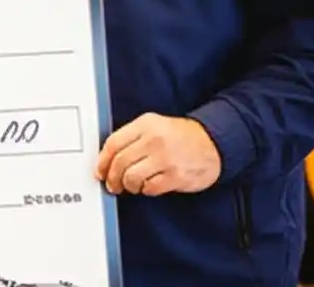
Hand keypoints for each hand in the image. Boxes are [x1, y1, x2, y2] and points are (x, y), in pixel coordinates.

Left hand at [95, 113, 221, 195]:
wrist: (213, 143)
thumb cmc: (180, 136)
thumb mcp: (154, 126)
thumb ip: (131, 137)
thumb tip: (106, 158)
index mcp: (146, 124)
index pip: (113, 143)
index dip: (102, 161)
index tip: (100, 171)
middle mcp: (154, 140)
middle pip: (120, 162)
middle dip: (112, 177)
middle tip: (113, 184)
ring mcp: (166, 158)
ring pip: (131, 177)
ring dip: (128, 186)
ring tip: (132, 185)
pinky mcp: (176, 176)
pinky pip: (149, 188)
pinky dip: (146, 190)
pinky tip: (150, 185)